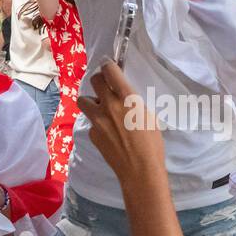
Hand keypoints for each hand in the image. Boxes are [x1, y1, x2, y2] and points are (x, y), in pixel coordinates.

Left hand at [77, 61, 165, 188]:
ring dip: (92, 101)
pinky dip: (97, 123)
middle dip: (100, 80)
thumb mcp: (150, 117)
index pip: (110, 70)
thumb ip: (135, 104)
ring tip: (101, 109)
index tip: (109, 66)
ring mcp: (97, 120)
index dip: (109, 66)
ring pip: (84, 100)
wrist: (139, 170)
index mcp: (127, 98)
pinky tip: (108, 133)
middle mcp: (109, 105)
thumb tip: (126, 100)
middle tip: (106, 86)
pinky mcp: (92, 134)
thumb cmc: (152, 144)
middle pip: (94, 80)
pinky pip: (91, 122)